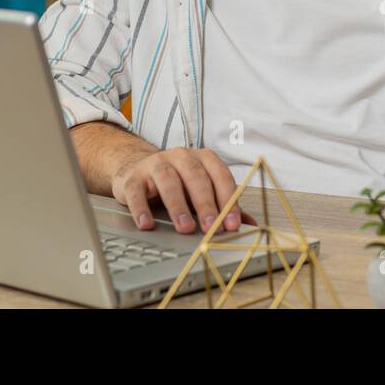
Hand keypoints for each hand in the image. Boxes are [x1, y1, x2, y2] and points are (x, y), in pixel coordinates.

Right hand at [111, 147, 256, 233]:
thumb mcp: (202, 191)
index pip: (220, 176)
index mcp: (203, 158)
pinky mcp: (134, 176)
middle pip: (196, 177)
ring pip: (168, 181)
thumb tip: (250, 224)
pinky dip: (142, 208)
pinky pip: (138, 192)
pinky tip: (147, 224)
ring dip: (178, 206)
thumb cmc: (178, 183)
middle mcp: (181, 156)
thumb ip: (224, 205)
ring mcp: (156, 164)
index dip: (228, 200)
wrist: (138, 169)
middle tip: (210, 227)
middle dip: (205, 204)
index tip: (232, 224)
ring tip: (184, 227)